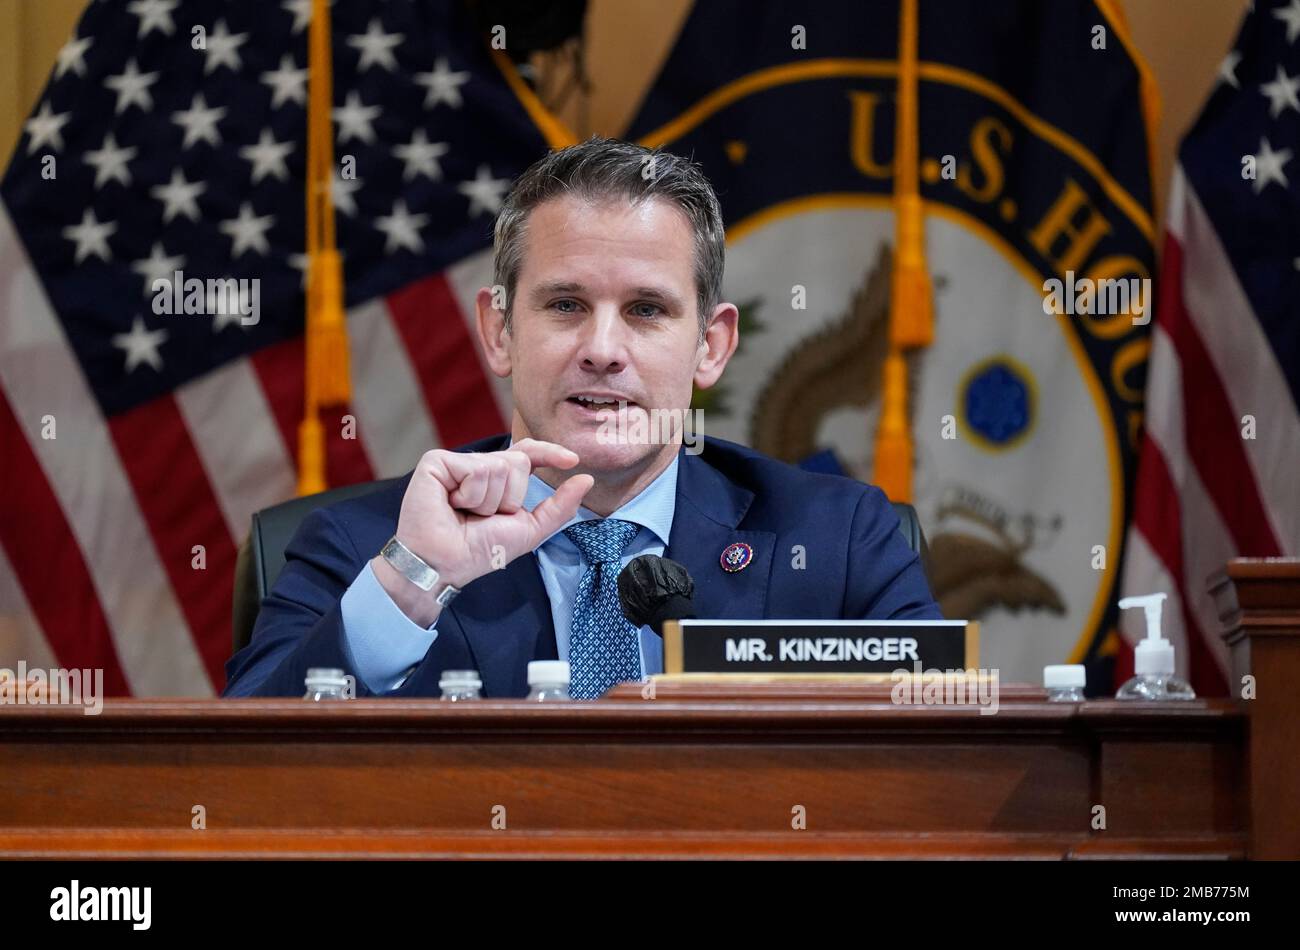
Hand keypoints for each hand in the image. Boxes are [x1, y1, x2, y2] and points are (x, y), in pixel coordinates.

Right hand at [372, 439, 592, 625]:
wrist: (444, 564)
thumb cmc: (479, 551)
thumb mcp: (529, 529)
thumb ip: (559, 506)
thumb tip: (586, 479)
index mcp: (497, 480)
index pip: (527, 454)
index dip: (549, 452)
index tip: (573, 460)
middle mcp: (477, 467)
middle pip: (518, 461)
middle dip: (510, 497)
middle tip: (483, 517)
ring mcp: (456, 462)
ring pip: (500, 465)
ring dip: (489, 501)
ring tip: (465, 514)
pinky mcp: (437, 462)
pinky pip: (477, 469)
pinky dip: (471, 495)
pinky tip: (452, 505)